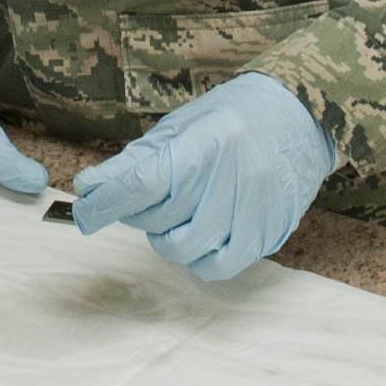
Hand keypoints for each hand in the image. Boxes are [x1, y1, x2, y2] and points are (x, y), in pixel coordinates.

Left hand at [70, 74, 332, 282]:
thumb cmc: (232, 119)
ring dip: (165, 235)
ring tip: (178, 212)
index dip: (106, 202)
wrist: (300, 117)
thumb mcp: (181, 127)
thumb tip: (88, 188)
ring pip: (181, 248)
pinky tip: (199, 234)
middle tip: (149, 196)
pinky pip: (214, 268)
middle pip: (159, 217)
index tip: (85, 213)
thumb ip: (134, 161)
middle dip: (140, 212)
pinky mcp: (266, 235)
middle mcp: (231, 177)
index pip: (144, 182)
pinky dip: (196, 258)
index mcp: (205, 141)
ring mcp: (252, 210)